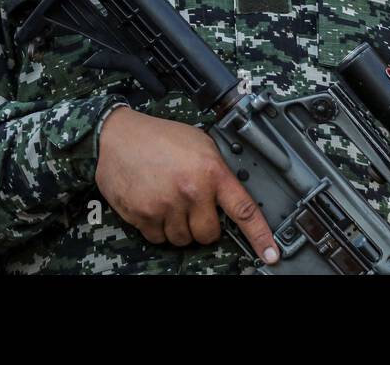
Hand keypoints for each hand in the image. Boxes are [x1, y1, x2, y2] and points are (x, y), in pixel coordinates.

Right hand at [95, 106, 278, 264]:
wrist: (118, 135)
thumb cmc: (158, 137)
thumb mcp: (200, 143)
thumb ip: (217, 170)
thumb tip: (229, 197)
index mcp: (210, 171)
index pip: (243, 209)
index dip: (260, 235)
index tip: (271, 253)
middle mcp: (190, 190)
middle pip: (209, 234)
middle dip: (203, 226)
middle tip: (192, 207)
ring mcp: (166, 205)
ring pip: (182, 239)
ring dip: (178, 227)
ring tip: (169, 200)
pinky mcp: (143, 215)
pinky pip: (158, 238)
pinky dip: (157, 227)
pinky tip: (153, 203)